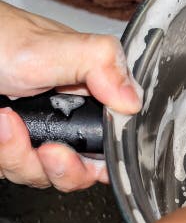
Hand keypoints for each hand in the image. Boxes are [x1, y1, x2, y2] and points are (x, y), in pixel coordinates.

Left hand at [0, 1, 141, 190]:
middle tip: (45, 151)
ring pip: (41, 175)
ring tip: (5, 121)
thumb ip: (101, 64)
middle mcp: (66, 119)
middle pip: (80, 171)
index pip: (114, 145)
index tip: (80, 154)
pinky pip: (12, 168)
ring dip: (19, 155)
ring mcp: (36, 135)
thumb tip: (135, 99)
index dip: (103, 161)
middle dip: (60, 168)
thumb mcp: (54, 46)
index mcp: (90, 97)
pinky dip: (2, 152)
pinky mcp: (9, 147)